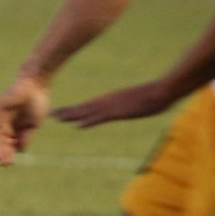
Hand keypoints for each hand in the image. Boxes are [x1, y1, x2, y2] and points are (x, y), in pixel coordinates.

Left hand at [0, 74, 49, 164]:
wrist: (36, 86)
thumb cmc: (36, 103)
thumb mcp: (32, 125)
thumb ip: (25, 137)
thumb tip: (20, 151)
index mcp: (14, 128)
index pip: (9, 144)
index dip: (9, 153)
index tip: (10, 163)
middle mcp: (5, 124)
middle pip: (0, 141)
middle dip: (2, 152)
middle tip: (3, 163)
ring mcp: (0, 117)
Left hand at [54, 80, 176, 129]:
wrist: (163, 90)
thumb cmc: (153, 96)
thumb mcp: (136, 103)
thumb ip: (127, 106)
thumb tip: (124, 109)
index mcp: (111, 100)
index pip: (88, 106)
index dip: (73, 109)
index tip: (60, 112)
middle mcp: (108, 102)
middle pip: (84, 108)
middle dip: (67, 112)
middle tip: (50, 115)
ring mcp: (113, 107)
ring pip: (88, 112)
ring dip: (73, 116)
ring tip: (57, 118)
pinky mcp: (120, 112)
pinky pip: (101, 118)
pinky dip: (89, 121)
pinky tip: (78, 125)